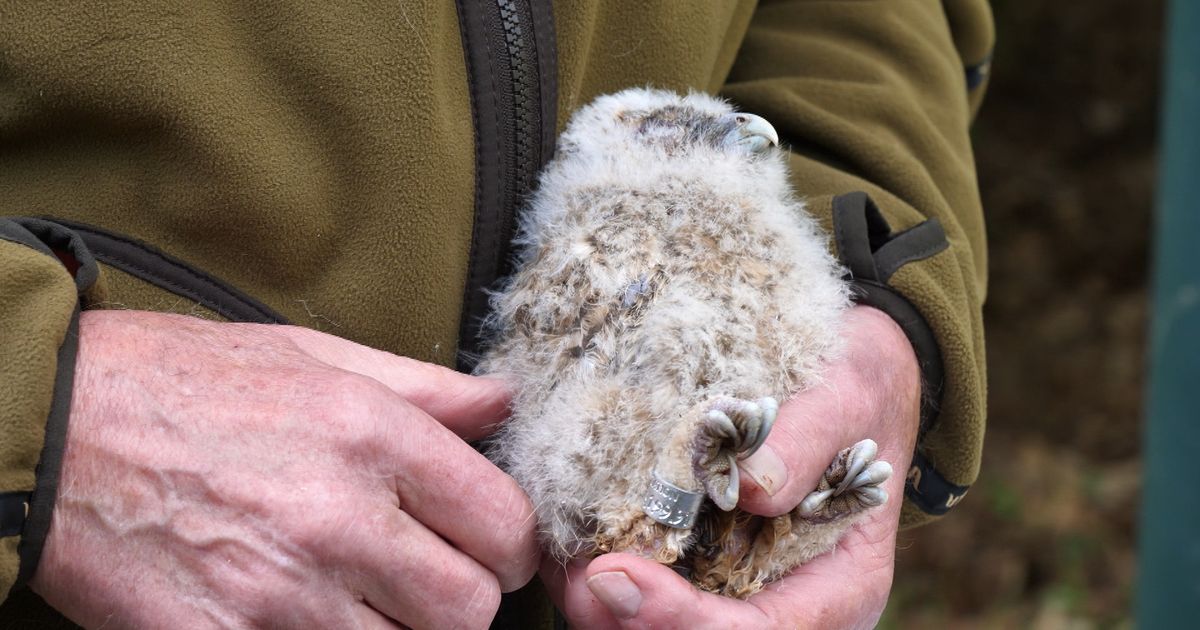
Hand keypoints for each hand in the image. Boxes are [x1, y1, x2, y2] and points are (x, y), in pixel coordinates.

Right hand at [31, 310, 537, 628]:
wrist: (50, 429)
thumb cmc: (182, 382)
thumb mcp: (310, 354)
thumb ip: (423, 387)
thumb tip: (504, 403)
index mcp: (372, 435)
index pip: (505, 525)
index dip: (511, 545)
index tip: (491, 547)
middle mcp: (339, 516)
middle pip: (469, 607)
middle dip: (462, 599)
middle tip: (430, 580)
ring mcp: (283, 592)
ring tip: (367, 598)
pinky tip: (310, 617)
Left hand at [543, 306, 920, 628]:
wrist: (852, 380)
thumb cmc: (858, 387)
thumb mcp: (850, 394)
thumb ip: (808, 437)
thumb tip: (753, 488)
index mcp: (838, 586)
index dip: (682, 619)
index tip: (615, 575)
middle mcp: (788, 602)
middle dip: (630, 624)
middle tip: (571, 578)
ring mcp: (744, 587)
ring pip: (669, 629)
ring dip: (609, 611)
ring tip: (561, 561)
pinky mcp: (709, 563)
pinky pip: (658, 590)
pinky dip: (609, 575)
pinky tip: (572, 542)